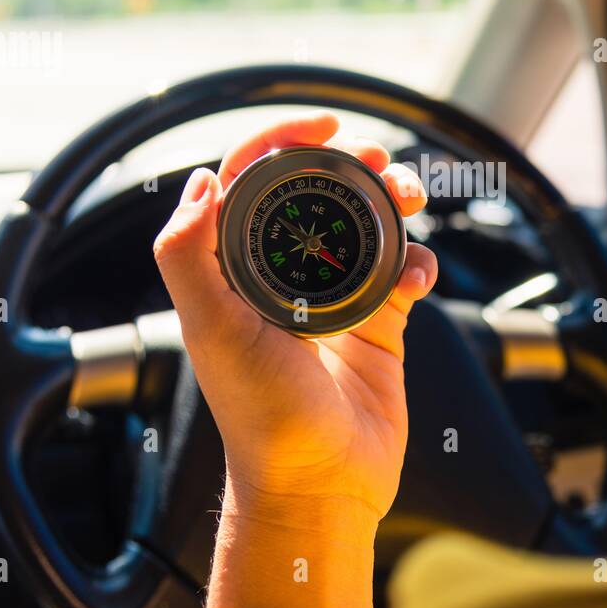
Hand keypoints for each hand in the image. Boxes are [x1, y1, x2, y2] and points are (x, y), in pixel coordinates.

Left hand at [152, 111, 436, 607]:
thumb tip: (201, 180)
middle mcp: (282, 277)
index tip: (325, 124)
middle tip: (381, 163)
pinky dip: (418, 262)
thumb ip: (189, 256)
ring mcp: (333, 298)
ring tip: (410, 198)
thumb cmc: (261, 417)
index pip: (253, 182)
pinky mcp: (377, 323)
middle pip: (320, 193)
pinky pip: (403, 270)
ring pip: (367, 223)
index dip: (283, 140)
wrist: (322, 483)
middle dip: (353, 165)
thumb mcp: (212, 331)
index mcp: (235, 270)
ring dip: (393, 200)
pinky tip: (418, 278)